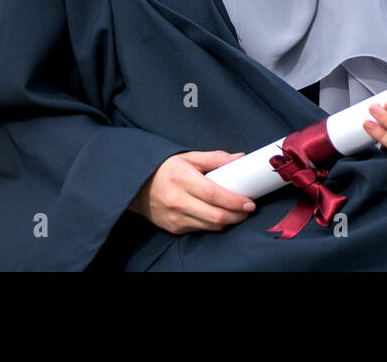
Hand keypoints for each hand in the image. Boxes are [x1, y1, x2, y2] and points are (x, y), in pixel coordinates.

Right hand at [128, 150, 255, 233]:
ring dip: (227, 221)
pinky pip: (199, 229)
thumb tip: (240, 158)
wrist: (137, 186)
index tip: (250, 202)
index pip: (214, 194)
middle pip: (215, 215)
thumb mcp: (188, 157)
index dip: (234, 201)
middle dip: (237, 215)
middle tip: (248, 209)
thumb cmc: (166, 169)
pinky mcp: (173, 227)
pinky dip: (213, 224)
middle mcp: (177, 200)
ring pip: (209, 226)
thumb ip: (215, 158)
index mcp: (182, 179)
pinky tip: (219, 216)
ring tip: (238, 213)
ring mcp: (174, 217)